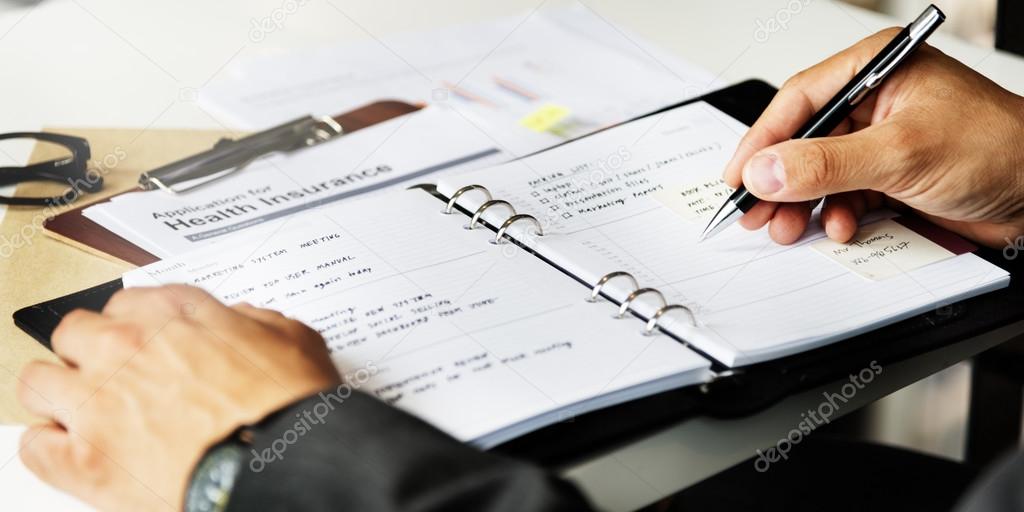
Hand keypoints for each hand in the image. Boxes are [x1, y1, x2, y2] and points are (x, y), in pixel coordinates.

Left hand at [16, 285, 340, 511]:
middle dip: (91, 350)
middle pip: (76, 332)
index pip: (130, 302)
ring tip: (82, 412)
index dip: (139, 324)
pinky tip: (73, 452)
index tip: (148, 340)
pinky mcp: (85, 459)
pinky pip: (36, 445)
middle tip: (114, 374)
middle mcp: (127, 347)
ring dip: (58, 393)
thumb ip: (258, 322)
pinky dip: (50, 447)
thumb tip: (244, 321)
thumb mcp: (294, 340)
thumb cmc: (291, 406)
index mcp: (175, 315)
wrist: (280, 463)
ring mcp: (99, 402)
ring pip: (39, 381)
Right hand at [723, 28, 1023, 247]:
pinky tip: (842, 227)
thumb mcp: (901, 153)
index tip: (738, 177)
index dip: (762, 140)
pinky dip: (836, 216)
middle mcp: (876, 102)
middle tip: (756, 212)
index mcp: (877, 70)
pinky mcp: (890, 176)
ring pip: (819, 174)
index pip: (800, 100)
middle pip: (803, 140)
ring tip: (793, 228)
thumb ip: (826, 163)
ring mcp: (882, 141)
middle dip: (780, 182)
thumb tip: (766, 169)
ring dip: (805, 205)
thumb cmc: (1001, 148)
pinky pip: (844, 195)